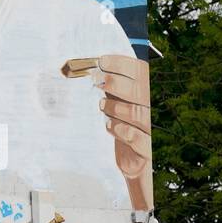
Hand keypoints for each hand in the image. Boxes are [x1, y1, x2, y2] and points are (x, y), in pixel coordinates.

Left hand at [92, 53, 151, 206]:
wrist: (125, 161)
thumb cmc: (113, 125)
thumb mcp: (105, 103)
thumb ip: (100, 87)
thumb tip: (75, 66)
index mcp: (138, 93)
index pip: (138, 72)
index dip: (122, 64)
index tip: (102, 61)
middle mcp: (144, 109)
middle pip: (139, 91)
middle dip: (117, 82)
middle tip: (98, 80)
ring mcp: (146, 129)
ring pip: (138, 113)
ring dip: (117, 107)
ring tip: (102, 106)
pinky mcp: (144, 149)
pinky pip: (140, 138)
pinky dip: (125, 131)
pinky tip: (110, 126)